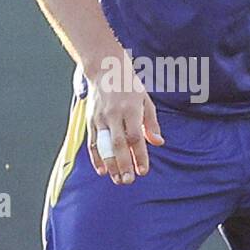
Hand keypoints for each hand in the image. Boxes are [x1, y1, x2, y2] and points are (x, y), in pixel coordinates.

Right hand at [84, 59, 163, 184]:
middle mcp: (114, 114)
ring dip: (110, 164)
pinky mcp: (90, 120)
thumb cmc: (129, 85)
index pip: (136, 137)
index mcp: (131, 109)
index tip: (143, 171)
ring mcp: (100, 117)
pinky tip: (102, 170)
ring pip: (104, 145)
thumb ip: (151, 123)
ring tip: (117, 179)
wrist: (104, 68)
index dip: (139, 155)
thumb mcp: (145, 100)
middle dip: (124, 164)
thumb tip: (158, 143)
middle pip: (119, 144)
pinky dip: (96, 157)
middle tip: (129, 181)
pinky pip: (92, 142)